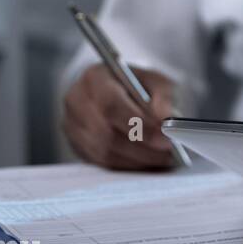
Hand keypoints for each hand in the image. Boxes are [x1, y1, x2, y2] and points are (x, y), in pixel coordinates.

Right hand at [63, 64, 178, 169]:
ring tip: (164, 158)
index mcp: (94, 78)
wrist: (121, 91)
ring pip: (104, 152)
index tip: (165, 137)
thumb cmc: (139, 85)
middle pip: (106, 133)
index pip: (111, 105)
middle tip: (169, 152)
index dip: (139, 124)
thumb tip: (165, 118)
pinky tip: (150, 162)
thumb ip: (163, 96)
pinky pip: (102, 163)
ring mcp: (73, 126)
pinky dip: (129, 165)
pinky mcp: (77, 146)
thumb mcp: (157, 81)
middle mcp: (76, 101)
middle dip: (142, 146)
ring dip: (138, 159)